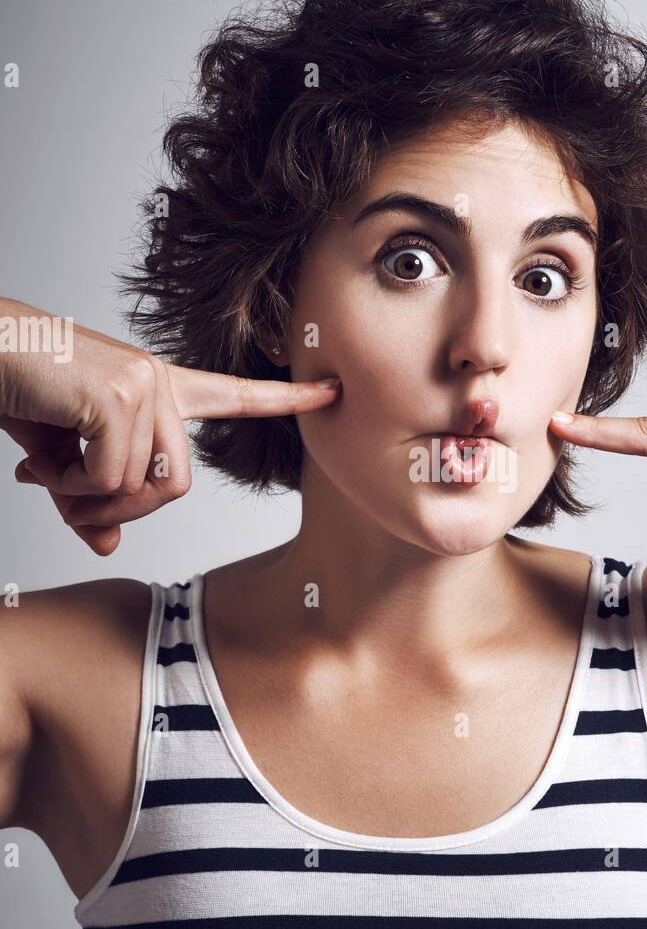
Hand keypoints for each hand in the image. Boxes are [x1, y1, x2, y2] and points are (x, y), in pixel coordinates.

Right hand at [0, 299, 340, 555]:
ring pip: (143, 489)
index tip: (332, 392)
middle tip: (70, 500)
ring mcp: (145, 385)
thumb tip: (109, 546)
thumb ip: (92, 500)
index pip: (234, 395)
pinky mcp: (121, 396)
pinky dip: (70, 486)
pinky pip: (110, 480)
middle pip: (177, 488)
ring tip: (48, 468)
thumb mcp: (61, 458)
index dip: (285, 401)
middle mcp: (161, 382)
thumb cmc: (20, 393)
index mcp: (159, 388)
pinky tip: (41, 458)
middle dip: (122, 513)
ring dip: (88, 499)